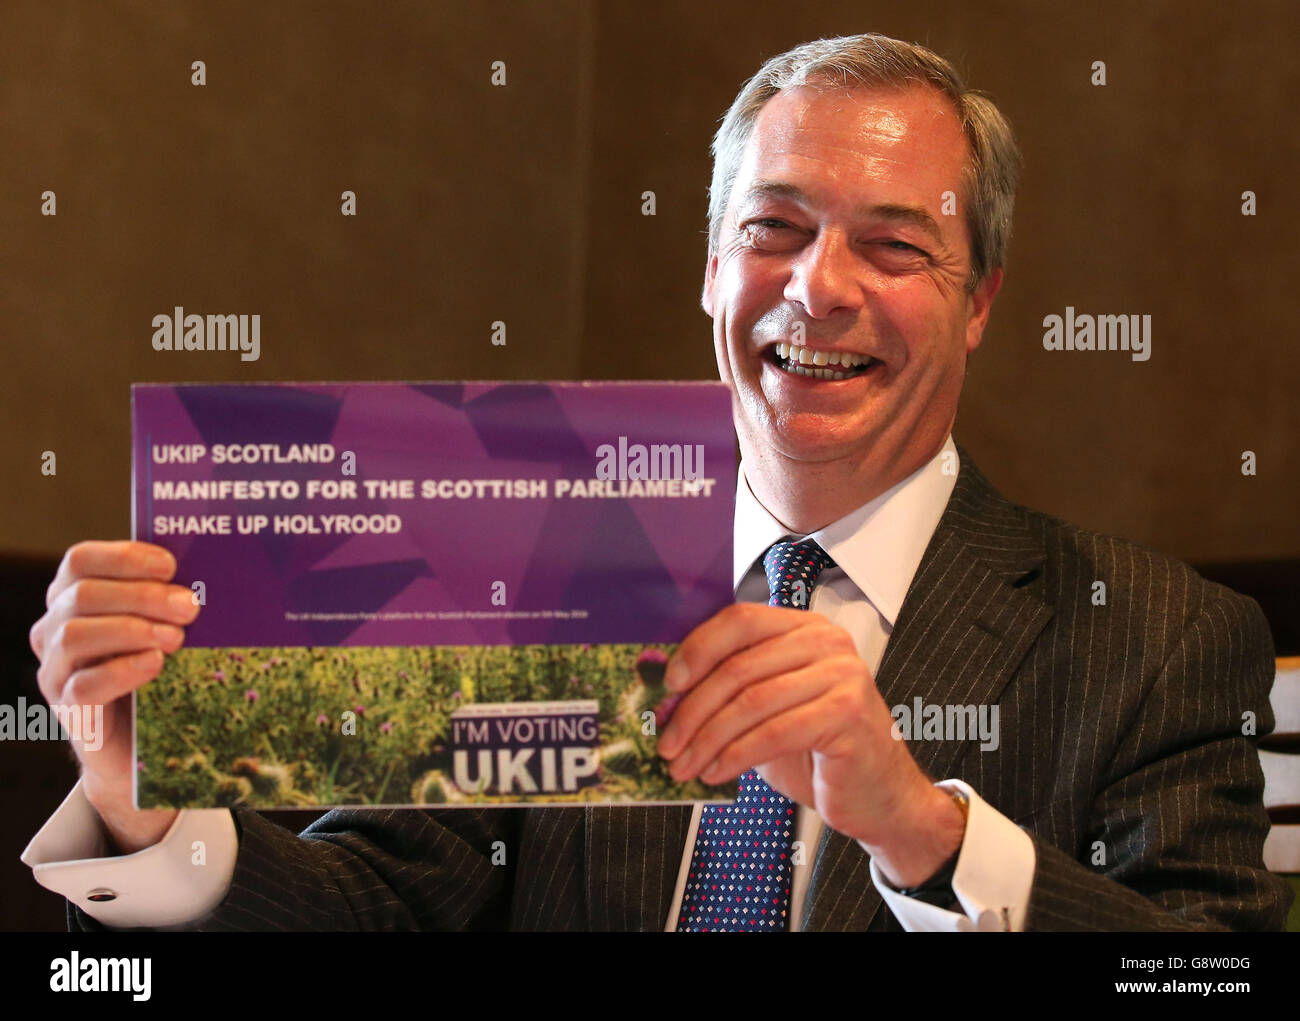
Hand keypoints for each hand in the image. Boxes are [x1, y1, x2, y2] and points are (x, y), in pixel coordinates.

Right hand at [29, 540, 199, 853]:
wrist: (141, 740)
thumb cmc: (158, 671)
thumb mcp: (162, 628)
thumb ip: (169, 600)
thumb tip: (207, 577)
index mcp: (73, 596)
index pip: (81, 560)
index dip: (124, 557)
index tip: (170, 565)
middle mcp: (54, 628)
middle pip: (84, 595)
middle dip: (142, 596)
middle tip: (189, 607)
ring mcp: (55, 668)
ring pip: (76, 635)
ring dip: (131, 630)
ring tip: (175, 638)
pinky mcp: (68, 707)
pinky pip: (84, 685)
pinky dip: (122, 670)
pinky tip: (154, 664)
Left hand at [655, 603, 965, 886]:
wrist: (878, 793)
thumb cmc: (820, 750)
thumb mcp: (771, 709)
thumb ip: (733, 691)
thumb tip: (668, 696)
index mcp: (805, 628)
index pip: (741, 621)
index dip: (697, 649)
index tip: (667, 684)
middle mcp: (827, 643)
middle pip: (740, 667)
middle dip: (693, 709)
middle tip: (666, 742)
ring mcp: (843, 676)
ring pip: (752, 702)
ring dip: (707, 738)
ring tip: (684, 764)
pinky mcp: (848, 715)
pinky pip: (774, 733)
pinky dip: (736, 755)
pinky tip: (716, 772)